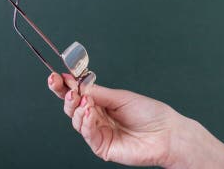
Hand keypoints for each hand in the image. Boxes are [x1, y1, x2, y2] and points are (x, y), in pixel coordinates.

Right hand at [48, 72, 181, 166]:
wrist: (166, 133)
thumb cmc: (151, 114)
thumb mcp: (123, 97)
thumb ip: (100, 93)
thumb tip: (79, 84)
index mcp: (104, 103)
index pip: (80, 94)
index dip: (66, 86)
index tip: (57, 77)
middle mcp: (98, 118)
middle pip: (73, 108)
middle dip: (65, 96)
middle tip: (64, 86)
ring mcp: (99, 133)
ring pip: (77, 121)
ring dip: (77, 108)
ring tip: (82, 99)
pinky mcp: (101, 146)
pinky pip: (88, 134)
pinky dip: (85, 123)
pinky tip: (88, 113)